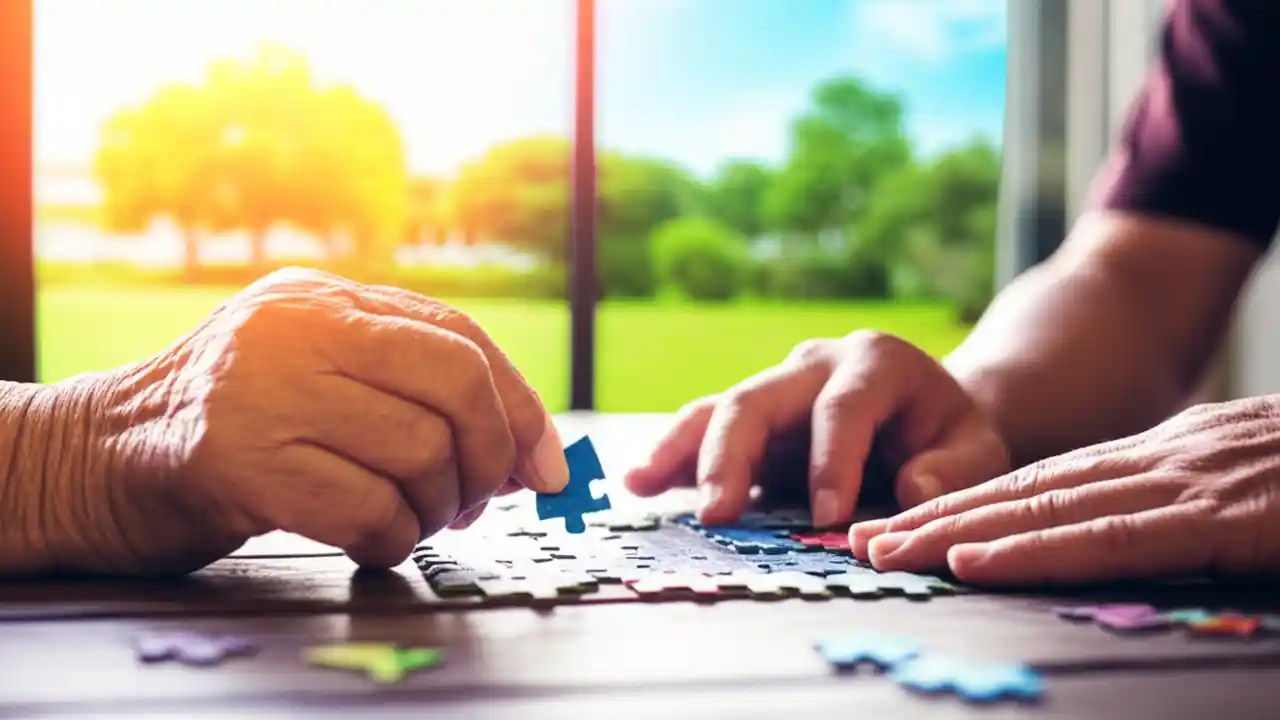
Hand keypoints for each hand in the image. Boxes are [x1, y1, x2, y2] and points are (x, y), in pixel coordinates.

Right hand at [12, 268, 567, 574]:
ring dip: (435, 508)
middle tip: (475, 501)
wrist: (96, 459)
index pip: (458, 337)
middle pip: (455, 385)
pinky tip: (371, 542)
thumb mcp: (313, 371)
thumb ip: (407, 387)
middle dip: (489, 457)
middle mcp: (297, 328)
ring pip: (420, 452)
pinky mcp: (239, 461)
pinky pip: (370, 509)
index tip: (545, 468)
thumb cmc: (231, 427)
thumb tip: (526, 450)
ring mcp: (266, 389)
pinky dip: (392, 540)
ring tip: (409, 518)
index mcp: (324, 299)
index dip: (518, 406)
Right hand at [624, 332, 1009, 526]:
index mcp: (875, 362)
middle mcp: (815, 363)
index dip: (832, 461)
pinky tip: (641, 483)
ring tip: (641, 484)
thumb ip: (953, 469)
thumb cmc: (952, 435)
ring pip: (717, 408)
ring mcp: (777, 384)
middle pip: (758, 398)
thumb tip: (911, 488)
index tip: (828, 518)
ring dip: (679, 448)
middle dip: (732, 454)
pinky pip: (705, 428)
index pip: (841, 408)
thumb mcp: (977, 449)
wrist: (930, 412)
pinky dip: (674, 456)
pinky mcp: (754, 415)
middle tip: (718, 512)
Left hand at [850, 397, 1279, 584]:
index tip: (907, 526)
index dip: (973, 504)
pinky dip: (1034, 550)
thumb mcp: (1255, 484)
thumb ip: (1192, 504)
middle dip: (937, 516)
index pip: (1053, 482)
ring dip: (955, 531)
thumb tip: (1133, 531)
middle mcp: (1172, 458)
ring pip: (1049, 508)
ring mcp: (1196, 480)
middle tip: (858, 539)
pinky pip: (1112, 535)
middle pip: (1029, 491)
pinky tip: (971, 562)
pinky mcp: (1229, 515)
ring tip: (882, 551)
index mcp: (1179, 455)